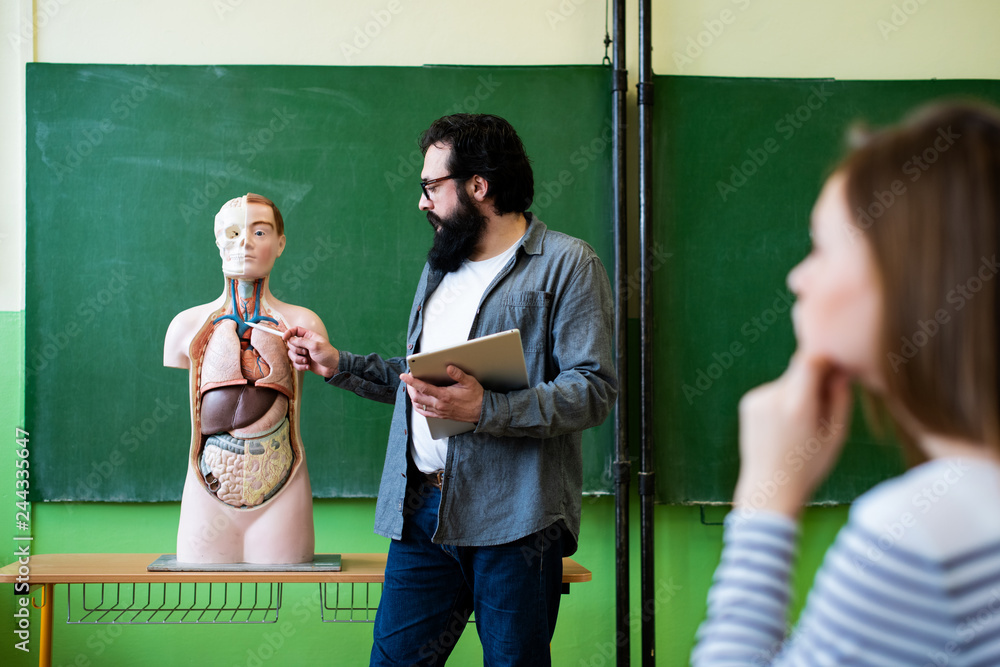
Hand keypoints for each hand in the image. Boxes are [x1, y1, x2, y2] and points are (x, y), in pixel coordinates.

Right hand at [282, 326, 339, 377]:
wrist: (333, 367)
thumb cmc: (327, 354)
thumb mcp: (315, 346)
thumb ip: (302, 341)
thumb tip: (290, 339)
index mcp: (309, 336)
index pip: (295, 330)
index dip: (288, 332)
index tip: (284, 338)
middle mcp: (305, 343)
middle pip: (291, 344)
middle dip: (296, 350)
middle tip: (306, 353)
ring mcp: (304, 353)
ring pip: (292, 355)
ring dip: (298, 359)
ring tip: (307, 361)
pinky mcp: (303, 361)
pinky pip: (295, 363)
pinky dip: (300, 366)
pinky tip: (308, 366)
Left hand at [400, 365, 483, 423]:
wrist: (481, 411)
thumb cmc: (476, 396)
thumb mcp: (469, 382)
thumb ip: (458, 374)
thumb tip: (449, 367)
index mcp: (444, 395)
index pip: (423, 387)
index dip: (411, 381)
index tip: (404, 376)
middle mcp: (439, 405)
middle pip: (417, 397)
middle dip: (410, 387)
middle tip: (409, 380)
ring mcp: (439, 411)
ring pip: (419, 405)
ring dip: (413, 396)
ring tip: (412, 389)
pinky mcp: (441, 416)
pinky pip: (424, 413)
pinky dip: (418, 406)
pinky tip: (418, 402)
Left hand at [732, 353, 852, 518]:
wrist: (769, 486)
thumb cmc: (810, 464)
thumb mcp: (836, 435)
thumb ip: (841, 398)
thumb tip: (841, 368)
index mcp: (798, 407)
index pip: (810, 360)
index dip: (825, 361)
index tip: (835, 373)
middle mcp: (773, 398)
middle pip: (800, 370)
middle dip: (814, 382)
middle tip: (821, 410)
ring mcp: (757, 399)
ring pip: (787, 382)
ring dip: (797, 394)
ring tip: (799, 427)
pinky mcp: (748, 402)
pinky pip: (774, 392)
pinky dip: (782, 402)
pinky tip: (783, 428)